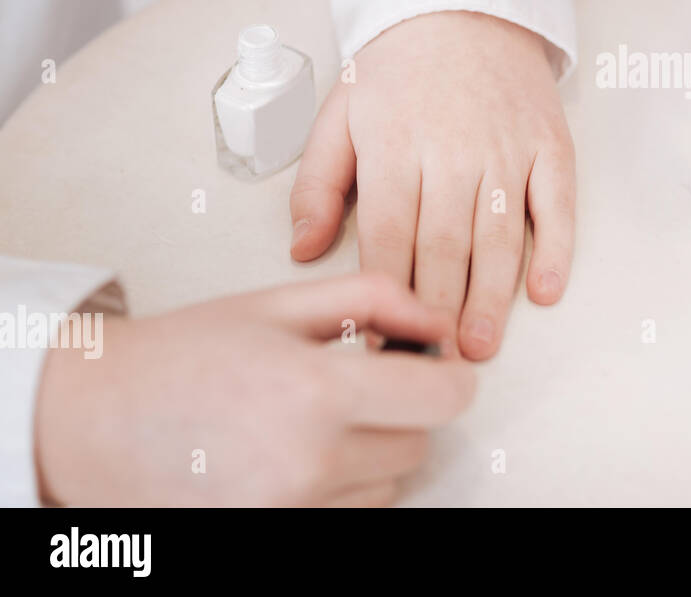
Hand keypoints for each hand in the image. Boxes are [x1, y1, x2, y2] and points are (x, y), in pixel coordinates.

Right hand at [34, 274, 474, 505]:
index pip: (445, 399)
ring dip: (370, 453)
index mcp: (316, 393)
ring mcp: (292, 514)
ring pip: (388, 485)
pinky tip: (293, 456)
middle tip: (350, 384)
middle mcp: (310, 465)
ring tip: (305, 421)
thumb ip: (376, 298)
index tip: (436, 366)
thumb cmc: (180, 359)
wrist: (90, 423)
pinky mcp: (275, 541)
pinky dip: (339, 489)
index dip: (450, 377)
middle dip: (401, 411)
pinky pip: (349, 516)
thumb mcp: (280, 304)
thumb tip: (440, 323)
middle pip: (419, 444)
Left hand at [289, 11, 575, 359]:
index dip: (384, 292)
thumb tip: (303, 250)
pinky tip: (544, 291)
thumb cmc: (398, 67)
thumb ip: (318, 183)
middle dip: (438, 308)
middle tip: (431, 359)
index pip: (388, 234)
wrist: (464, 6)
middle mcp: (454, 149)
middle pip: (446, 244)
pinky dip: (556, 250)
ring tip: (479, 345)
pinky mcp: (550, 144)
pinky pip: (558, 205)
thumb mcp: (339, 113)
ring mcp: (508, 148)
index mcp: (395, 144)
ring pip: (501, 235)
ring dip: (491, 296)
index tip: (378, 338)